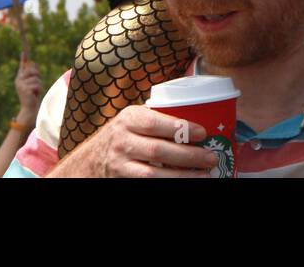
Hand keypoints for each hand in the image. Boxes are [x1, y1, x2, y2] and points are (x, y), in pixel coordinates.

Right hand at [14, 55, 42, 122]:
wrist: (29, 108)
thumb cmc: (32, 95)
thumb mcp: (34, 82)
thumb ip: (33, 74)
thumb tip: (34, 62)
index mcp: (21, 76)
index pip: (23, 64)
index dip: (24, 56)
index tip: (24, 49)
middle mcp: (19, 79)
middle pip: (33, 69)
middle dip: (38, 76)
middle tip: (36, 86)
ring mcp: (20, 84)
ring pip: (37, 77)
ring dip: (39, 85)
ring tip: (35, 92)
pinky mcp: (24, 89)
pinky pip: (37, 84)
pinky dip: (39, 90)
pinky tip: (34, 95)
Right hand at [47, 106, 218, 177]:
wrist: (91, 160)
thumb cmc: (124, 135)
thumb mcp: (134, 120)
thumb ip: (157, 119)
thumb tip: (203, 118)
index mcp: (128, 119)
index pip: (155, 122)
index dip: (180, 128)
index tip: (203, 133)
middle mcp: (121, 141)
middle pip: (158, 150)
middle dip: (189, 156)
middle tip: (211, 157)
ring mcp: (120, 164)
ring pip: (154, 174)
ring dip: (183, 176)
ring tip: (205, 175)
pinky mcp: (122, 181)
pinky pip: (148, 184)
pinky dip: (169, 183)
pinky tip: (186, 182)